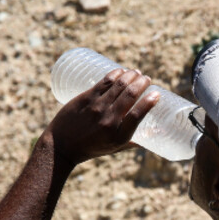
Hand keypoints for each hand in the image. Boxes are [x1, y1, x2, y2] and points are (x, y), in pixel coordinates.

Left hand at [46, 68, 160, 165]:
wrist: (61, 145)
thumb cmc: (91, 148)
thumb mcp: (114, 148)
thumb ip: (133, 141)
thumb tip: (155, 134)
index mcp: (118, 136)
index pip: (137, 115)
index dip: (149, 102)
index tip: (156, 94)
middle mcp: (108, 121)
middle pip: (130, 95)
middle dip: (142, 83)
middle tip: (147, 79)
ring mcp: (96, 108)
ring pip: (118, 85)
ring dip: (131, 75)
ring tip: (136, 73)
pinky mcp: (85, 98)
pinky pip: (104, 82)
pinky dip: (116, 73)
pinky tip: (122, 71)